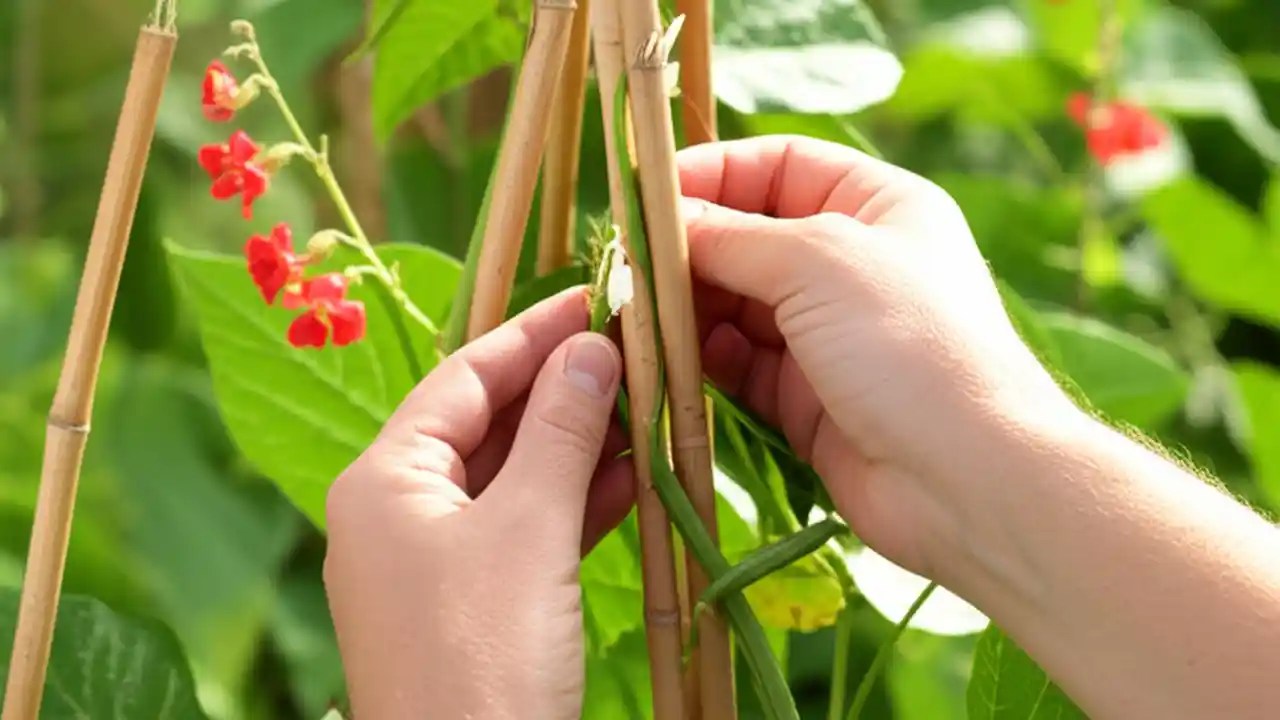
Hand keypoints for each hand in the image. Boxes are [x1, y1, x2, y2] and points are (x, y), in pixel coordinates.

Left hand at [323, 290, 632, 719]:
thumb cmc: (486, 656)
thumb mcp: (529, 531)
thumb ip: (562, 432)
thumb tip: (594, 348)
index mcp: (384, 480)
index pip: (463, 377)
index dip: (533, 333)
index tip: (597, 295)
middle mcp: (398, 512)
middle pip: (487, 423)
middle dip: (561, 388)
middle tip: (633, 346)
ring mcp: (434, 563)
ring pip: (513, 479)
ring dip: (579, 444)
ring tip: (648, 401)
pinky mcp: (473, 606)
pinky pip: (526, 532)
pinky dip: (577, 503)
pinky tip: (636, 475)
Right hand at [679, 135, 1076, 581]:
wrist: (966, 479)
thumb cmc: (907, 343)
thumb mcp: (818, 261)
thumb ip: (732, 237)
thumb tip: (664, 221)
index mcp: (876, 206)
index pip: (778, 165)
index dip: (710, 174)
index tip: (644, 196)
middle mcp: (852, 266)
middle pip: (748, 239)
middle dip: (688, 250)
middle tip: (625, 267)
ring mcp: (828, 336)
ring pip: (735, 306)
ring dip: (687, 308)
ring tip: (636, 315)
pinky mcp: (805, 400)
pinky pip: (739, 367)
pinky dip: (703, 360)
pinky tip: (670, 359)